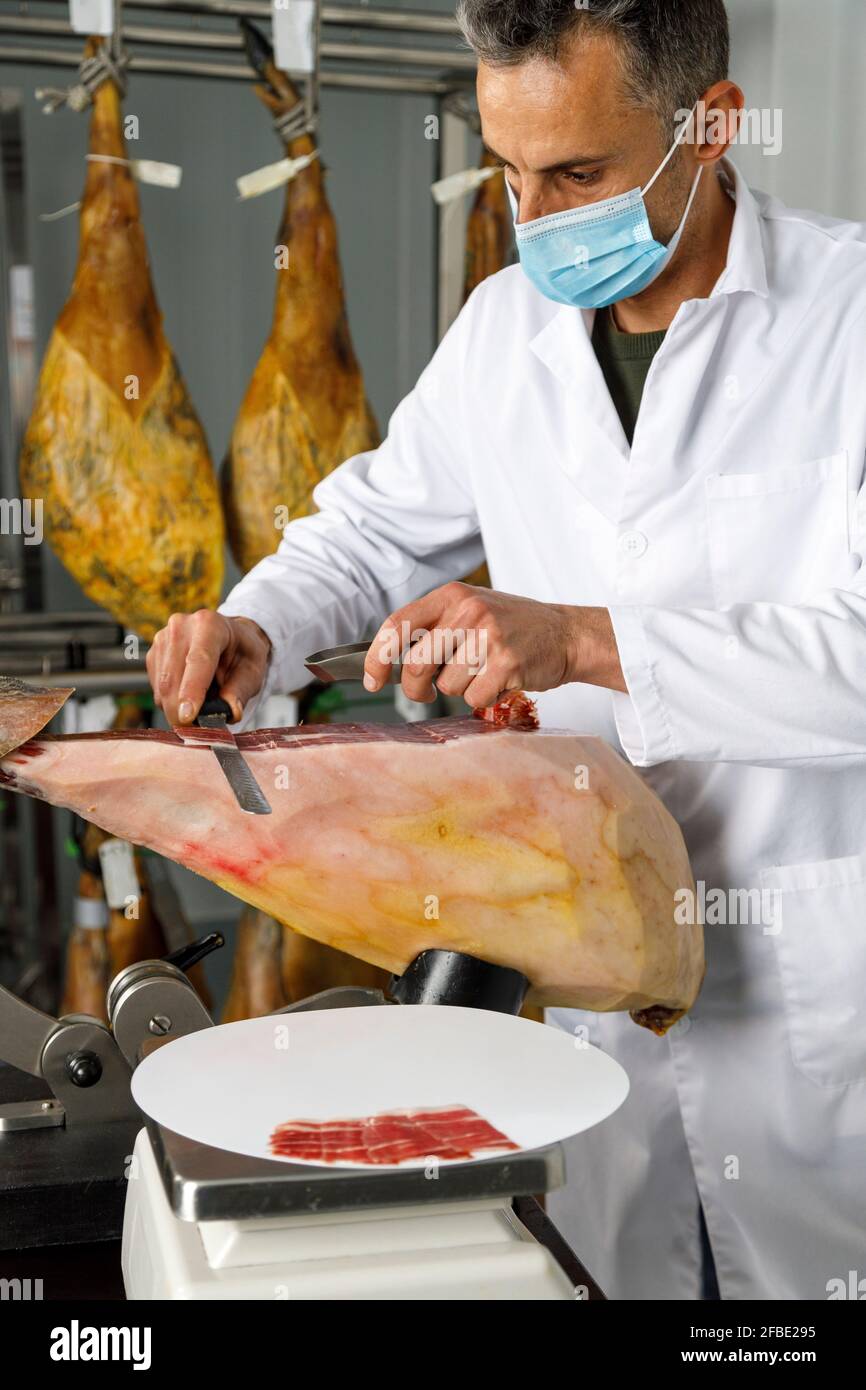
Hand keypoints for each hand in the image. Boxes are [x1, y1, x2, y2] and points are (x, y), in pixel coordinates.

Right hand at [146, 611, 271, 726]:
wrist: (230, 637)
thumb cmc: (242, 653)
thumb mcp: (252, 671)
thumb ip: (241, 691)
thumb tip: (230, 712)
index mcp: (210, 624)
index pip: (198, 660)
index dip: (191, 690)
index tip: (187, 717)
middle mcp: (181, 627)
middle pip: (173, 679)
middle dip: (182, 712)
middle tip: (199, 731)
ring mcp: (162, 639)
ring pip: (162, 688)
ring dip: (178, 709)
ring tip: (202, 704)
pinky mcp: (152, 654)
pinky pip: (157, 689)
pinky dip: (172, 701)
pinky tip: (189, 693)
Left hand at [363, 583, 625, 706]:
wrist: (566, 633)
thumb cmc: (512, 627)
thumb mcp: (470, 610)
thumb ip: (434, 627)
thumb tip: (389, 662)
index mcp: (452, 595)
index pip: (397, 624)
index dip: (377, 657)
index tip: (372, 680)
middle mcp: (468, 611)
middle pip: (417, 664)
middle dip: (415, 688)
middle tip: (425, 692)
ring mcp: (489, 636)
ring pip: (447, 686)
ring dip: (460, 690)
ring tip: (483, 673)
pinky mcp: (508, 662)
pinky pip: (474, 698)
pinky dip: (484, 699)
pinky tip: (499, 681)